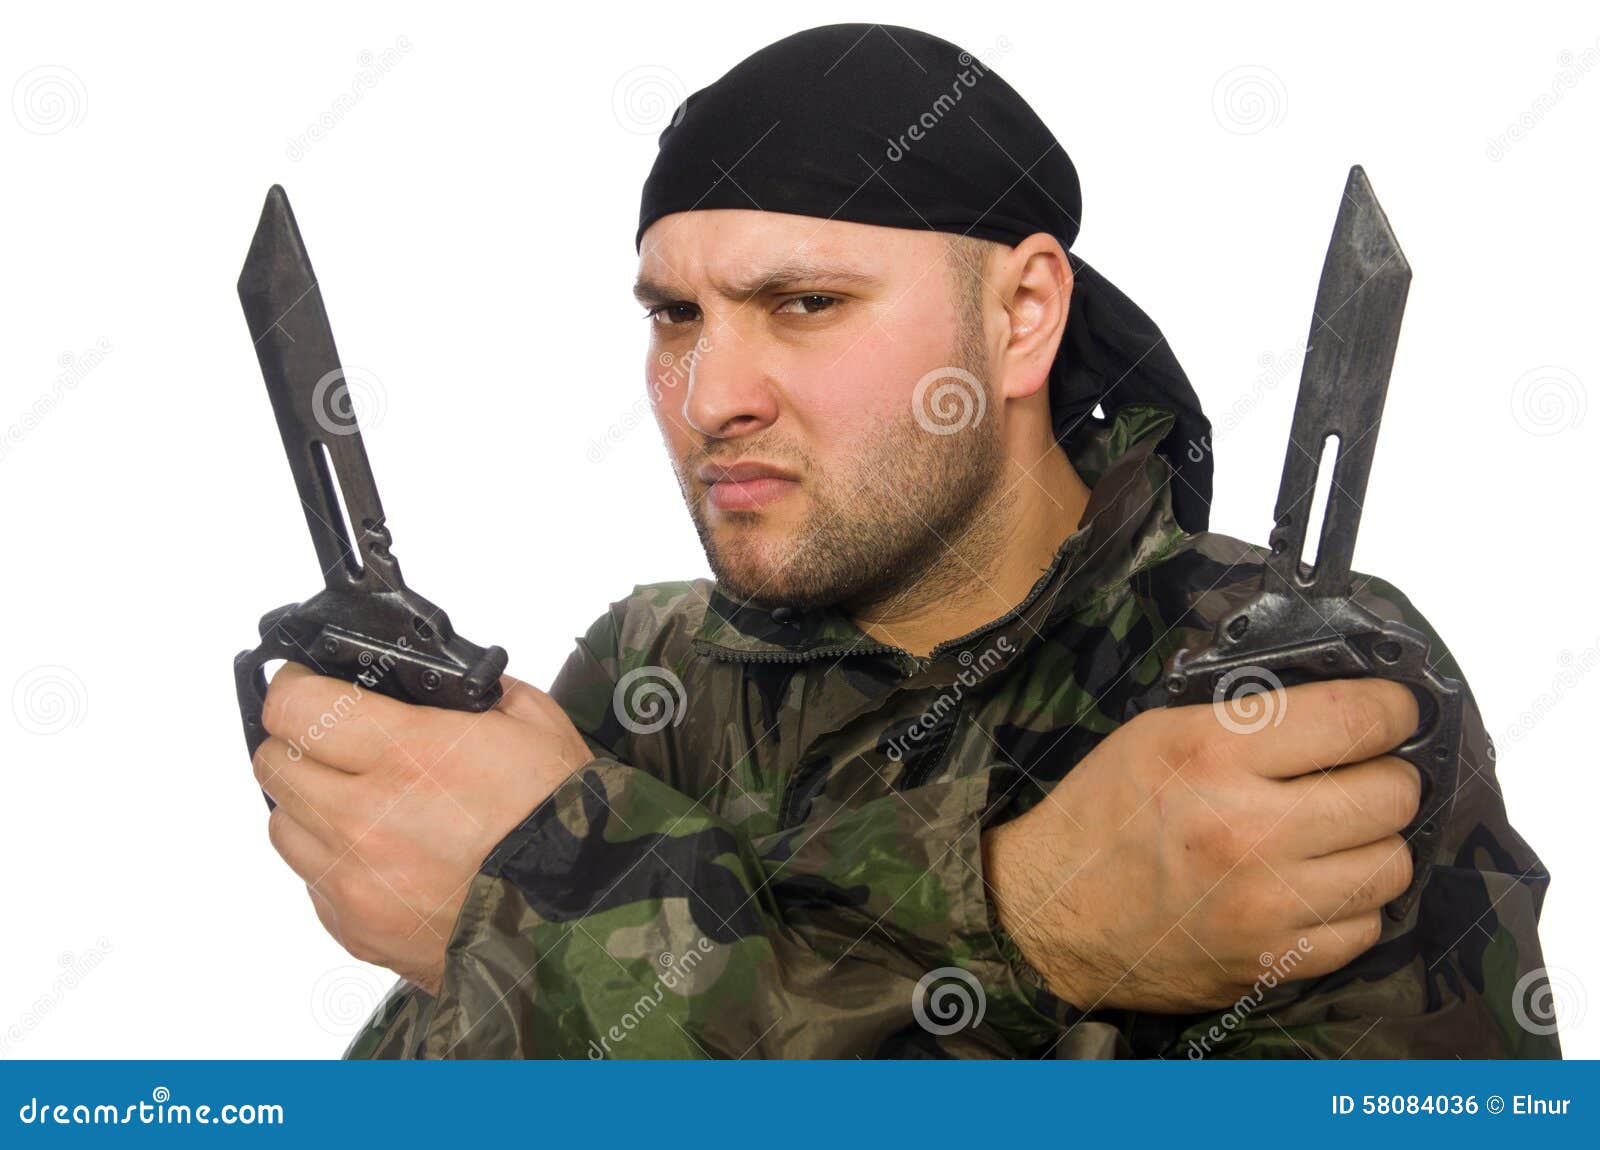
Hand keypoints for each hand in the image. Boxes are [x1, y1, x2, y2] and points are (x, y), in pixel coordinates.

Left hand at [251, 662, 593, 994]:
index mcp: (408, 755)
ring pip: (282, 824)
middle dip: (298, 742)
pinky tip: (384, 854)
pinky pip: (312, 882)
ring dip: (309, 804)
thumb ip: (464, 692)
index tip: (307, 687)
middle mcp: (366, 819)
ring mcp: (355, 881)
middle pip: (273, 763)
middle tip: (336, 740)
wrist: (583, 919)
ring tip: (361, 802)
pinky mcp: (355, 929)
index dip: (295, 689)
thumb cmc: (565, 819)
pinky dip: (334, 861)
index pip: (294, 708)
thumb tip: (421, 679)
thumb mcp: (531, 720)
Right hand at [982, 677, 1420, 1012]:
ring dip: (1373, 844)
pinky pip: (1363, 927)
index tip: (1392, 714)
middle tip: (1358, 776)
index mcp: (1213, 753)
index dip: (1393, 710)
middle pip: (1391, 793)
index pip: (1356, 719)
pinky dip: (1350, 905)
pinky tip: (1315, 886)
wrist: (1049, 912)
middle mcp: (1247, 828)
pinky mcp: (1271, 960)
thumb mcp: (1157, 731)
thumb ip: (1247, 716)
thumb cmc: (1102, 813)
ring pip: (1391, 864)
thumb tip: (1341, 705)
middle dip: (1385, 776)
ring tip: (1337, 835)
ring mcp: (1264, 902)